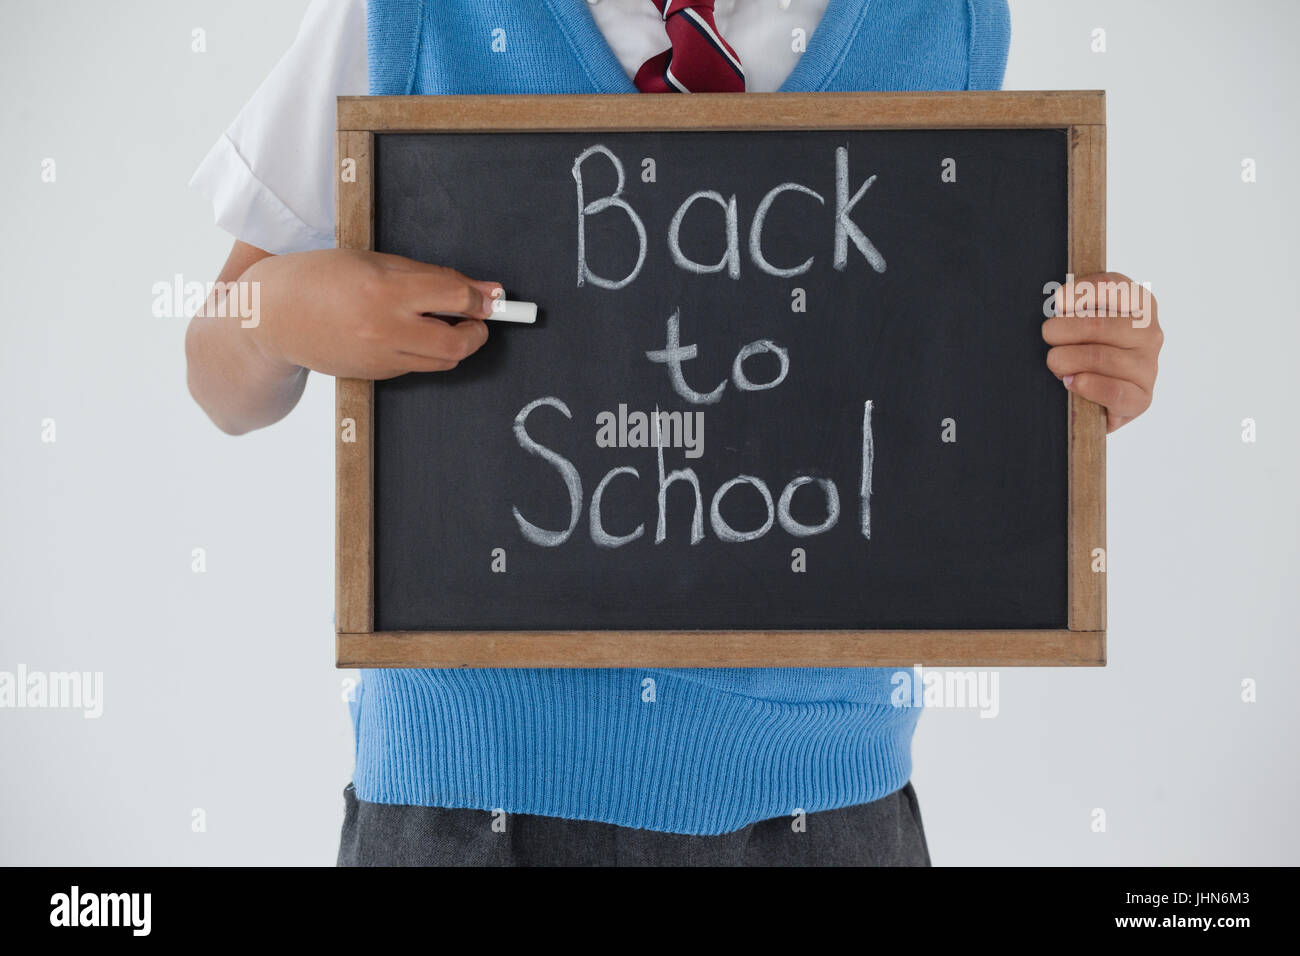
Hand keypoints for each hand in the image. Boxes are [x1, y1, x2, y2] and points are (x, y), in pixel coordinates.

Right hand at [244, 249, 499, 379]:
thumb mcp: (373, 261)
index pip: (455, 297)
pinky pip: (417, 367)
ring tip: (447, 323)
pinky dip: (426, 351)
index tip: (492, 296)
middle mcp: (384, 328)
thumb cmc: (319, 278)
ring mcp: (380, 357)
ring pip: (443, 360)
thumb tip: (480, 289)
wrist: (270, 318)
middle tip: (478, 318)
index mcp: (384, 289)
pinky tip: (410, 333)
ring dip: (457, 343)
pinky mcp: (376, 375)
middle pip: (459, 342)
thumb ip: (428, 275)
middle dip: (479, 331)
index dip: (481, 297)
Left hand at [1042, 272, 1162, 431]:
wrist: (1101, 400)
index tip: (1058, 301)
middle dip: (1061, 331)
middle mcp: (1149, 332)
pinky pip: (1111, 390)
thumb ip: (1078, 306)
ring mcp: (1148, 366)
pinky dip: (1084, 385)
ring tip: (1055, 363)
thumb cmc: (1088, 350)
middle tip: (1048, 337)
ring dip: (1065, 360)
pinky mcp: (1141, 397)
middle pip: (1097, 325)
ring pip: (1099, 357)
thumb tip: (1060, 302)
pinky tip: (1071, 381)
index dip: (1081, 292)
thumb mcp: (1085, 320)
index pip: (1113, 286)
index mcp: (1139, 304)